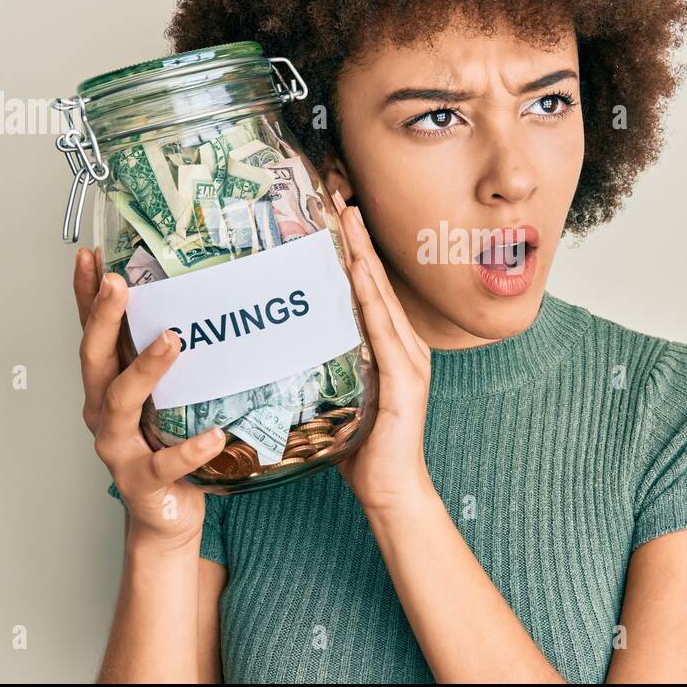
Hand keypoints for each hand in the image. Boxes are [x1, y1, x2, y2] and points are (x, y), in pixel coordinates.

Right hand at [73, 250, 227, 552]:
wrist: (166, 515)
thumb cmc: (165, 448)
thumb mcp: (164, 397)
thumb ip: (165, 360)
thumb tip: (192, 306)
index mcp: (106, 387)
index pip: (91, 334)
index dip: (85, 296)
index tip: (90, 256)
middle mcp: (103, 413)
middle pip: (95, 359)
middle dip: (104, 318)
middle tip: (120, 283)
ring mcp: (119, 449)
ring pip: (120, 403)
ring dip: (145, 369)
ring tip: (172, 340)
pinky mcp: (143, 482)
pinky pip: (165, 463)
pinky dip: (190, 449)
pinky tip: (214, 435)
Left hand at [329, 189, 434, 513]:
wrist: (391, 493)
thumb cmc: (361, 451)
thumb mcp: (336, 397)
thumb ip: (320, 369)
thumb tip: (278, 347)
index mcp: (388, 346)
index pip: (366, 286)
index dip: (352, 246)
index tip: (333, 208)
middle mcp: (403, 345)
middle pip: (375, 279)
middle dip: (356, 235)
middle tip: (338, 193)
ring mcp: (408, 360)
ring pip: (379, 296)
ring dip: (362, 255)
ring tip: (346, 219)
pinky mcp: (406, 381)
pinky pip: (383, 331)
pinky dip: (370, 298)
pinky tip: (357, 273)